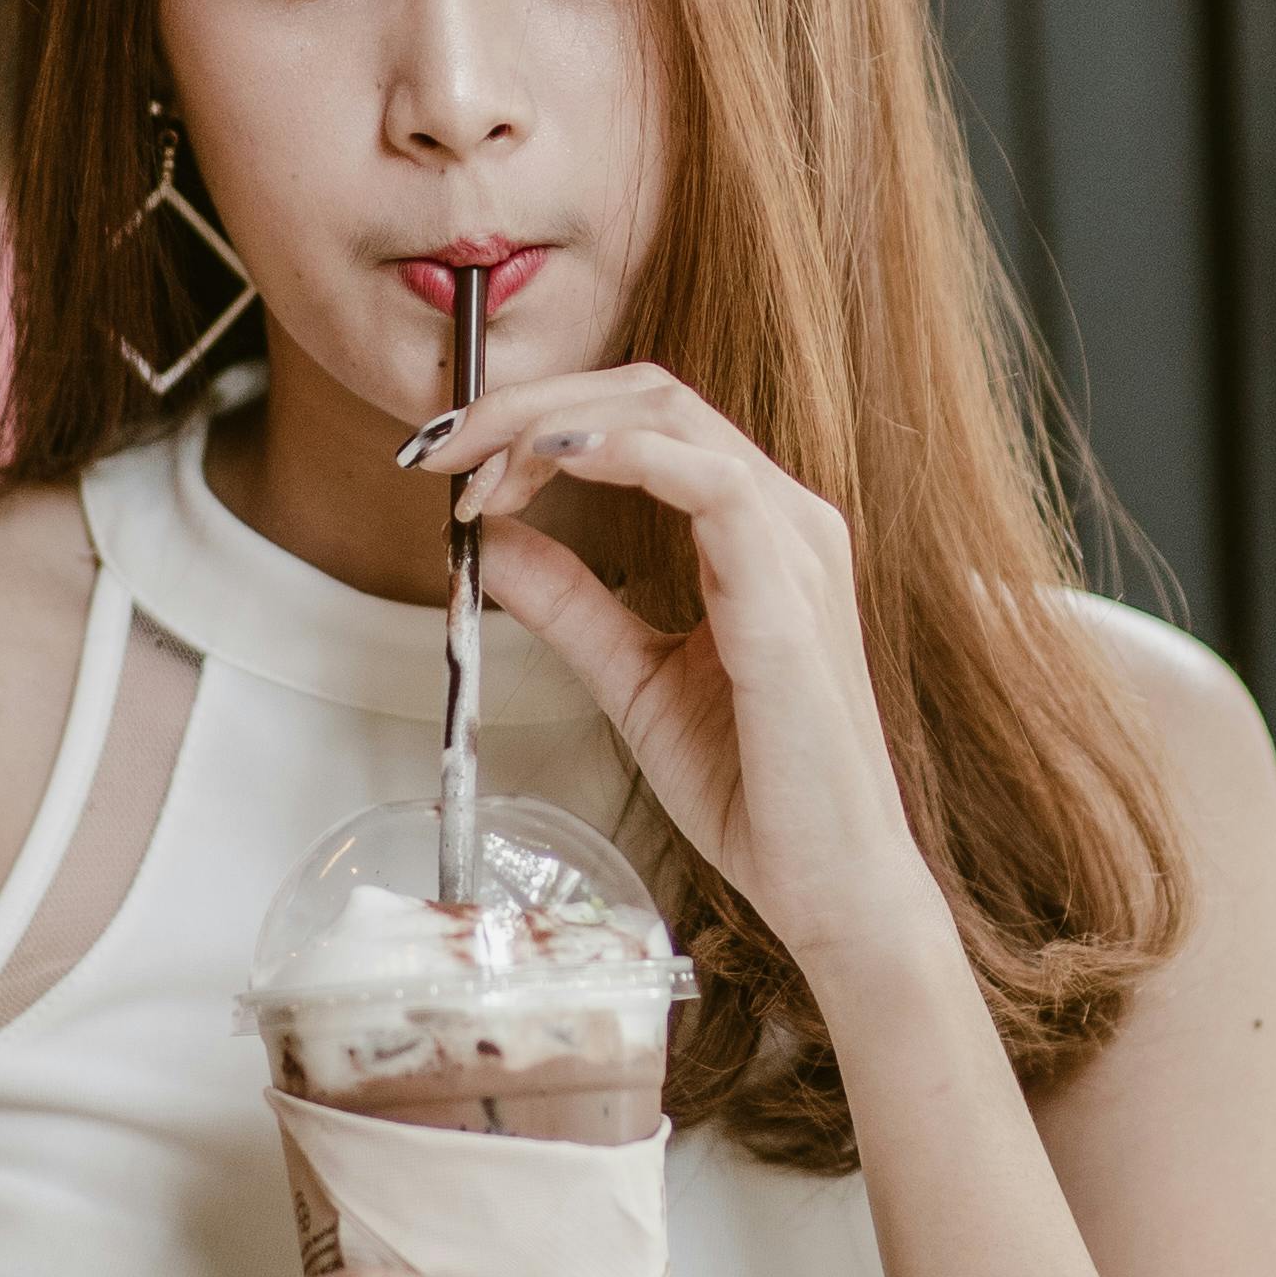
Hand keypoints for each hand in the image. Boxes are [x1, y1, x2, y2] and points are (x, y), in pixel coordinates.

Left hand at [420, 366, 931, 970]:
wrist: (828, 882)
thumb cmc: (755, 787)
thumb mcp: (631, 677)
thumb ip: (568, 603)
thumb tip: (490, 540)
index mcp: (757, 529)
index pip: (644, 419)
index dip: (541, 419)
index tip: (457, 465)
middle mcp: (787, 518)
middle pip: (650, 394)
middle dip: (532, 404)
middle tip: (446, 450)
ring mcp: (796, 547)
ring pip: (672, 416)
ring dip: (557, 423)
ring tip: (482, 467)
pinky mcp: (788, 598)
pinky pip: (714, 485)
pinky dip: (628, 452)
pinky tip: (558, 459)